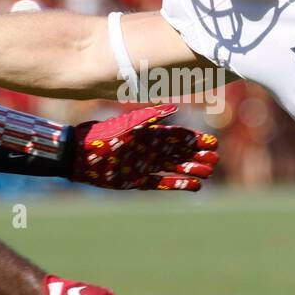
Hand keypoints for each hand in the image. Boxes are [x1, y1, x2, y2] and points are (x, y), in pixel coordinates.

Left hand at [70, 104, 218, 190]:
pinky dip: (178, 184)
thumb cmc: (102, 137)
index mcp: (149, 134)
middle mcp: (150, 149)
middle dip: (197, 154)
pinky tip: (195, 186)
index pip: (178, 136)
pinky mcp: (138, 181)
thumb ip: (148, 117)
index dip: (195, 139)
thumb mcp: (126, 124)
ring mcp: (145, 166)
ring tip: (209, 171)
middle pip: (180, 152)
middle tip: (215, 158)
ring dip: (192, 169)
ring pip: (175, 167)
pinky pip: (163, 183)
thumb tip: (173, 108)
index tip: (211, 142)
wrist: (79, 155)